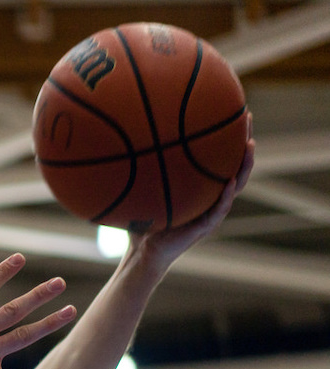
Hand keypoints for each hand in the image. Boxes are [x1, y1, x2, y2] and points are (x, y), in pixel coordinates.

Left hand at [133, 118, 253, 272]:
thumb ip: (140, 172)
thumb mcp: (142, 192)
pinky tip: (230, 183)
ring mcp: (211, 212)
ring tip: (249, 147)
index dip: (227, 136)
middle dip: (242, 141)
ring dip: (244, 166)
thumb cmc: (142, 222)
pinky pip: (218, 210)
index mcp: (201, 189)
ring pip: (235, 185)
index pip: (219, 158)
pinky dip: (225, 196)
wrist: (142, 254)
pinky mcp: (204, 228)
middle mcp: (210, 197)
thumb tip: (122, 143)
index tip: (231, 111)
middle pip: (234, 165)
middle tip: (247, 118)